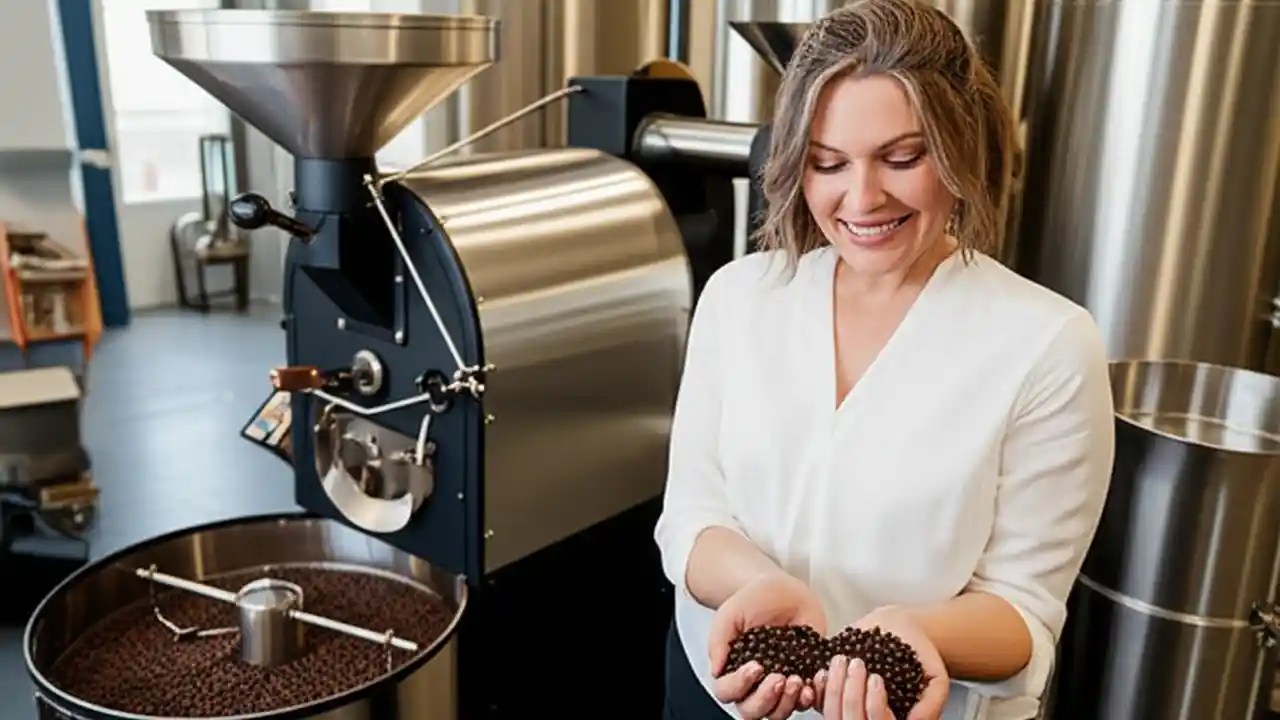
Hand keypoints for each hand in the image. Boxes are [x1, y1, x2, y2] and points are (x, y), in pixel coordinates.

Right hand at [708, 571, 826, 718]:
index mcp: (732, 669)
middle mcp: (754, 683)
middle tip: (778, 677)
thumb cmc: (754, 600)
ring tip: (797, 679)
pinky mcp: (803, 679)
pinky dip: (810, 696)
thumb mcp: (731, 614)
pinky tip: (813, 679)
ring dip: (787, 702)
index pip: (726, 692)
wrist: (783, 590)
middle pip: (751, 711)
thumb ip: (719, 641)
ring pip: (777, 713)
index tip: (755, 666)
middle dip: (765, 699)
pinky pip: (805, 702)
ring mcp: (779, 684)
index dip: (739, 685)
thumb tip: (715, 670)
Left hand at [815, 606, 948, 719]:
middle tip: (859, 665)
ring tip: (843, 660)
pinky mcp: (830, 694)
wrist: (902, 628)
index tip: (877, 679)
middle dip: (851, 696)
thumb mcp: (936, 679)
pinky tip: (826, 669)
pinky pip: (816, 700)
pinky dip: (818, 687)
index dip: (875, 708)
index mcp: (892, 718)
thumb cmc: (920, 655)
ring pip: (832, 714)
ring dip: (834, 688)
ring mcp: (848, 707)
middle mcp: (869, 716)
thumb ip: (932, 704)